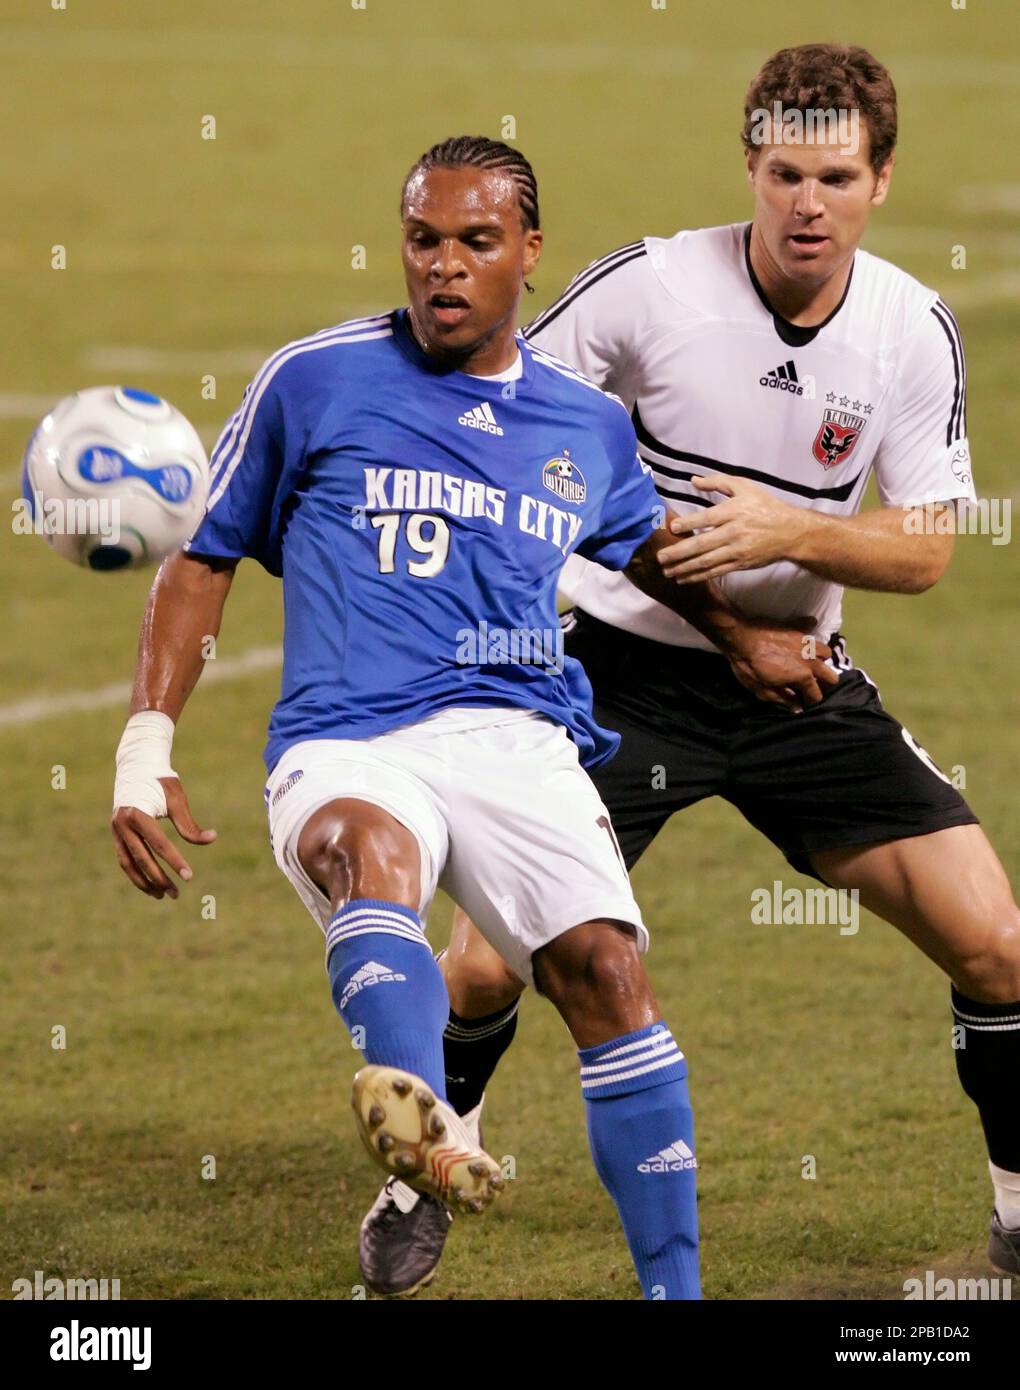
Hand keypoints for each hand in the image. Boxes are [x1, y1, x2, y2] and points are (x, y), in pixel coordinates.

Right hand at [111, 778, 215, 899]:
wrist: (137, 766)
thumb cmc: (161, 781)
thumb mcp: (176, 799)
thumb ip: (189, 823)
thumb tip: (212, 838)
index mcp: (137, 813)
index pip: (159, 844)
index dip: (175, 861)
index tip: (189, 877)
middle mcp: (122, 824)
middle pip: (142, 858)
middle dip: (159, 878)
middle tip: (176, 894)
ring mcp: (116, 831)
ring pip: (128, 863)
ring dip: (144, 881)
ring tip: (162, 896)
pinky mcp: (116, 834)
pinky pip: (125, 859)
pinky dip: (136, 873)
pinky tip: (151, 884)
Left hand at [658, 475, 806, 581]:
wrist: (790, 531)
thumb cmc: (764, 506)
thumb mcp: (744, 486)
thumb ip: (718, 482)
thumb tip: (693, 480)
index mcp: (733, 511)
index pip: (707, 518)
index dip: (689, 524)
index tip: (672, 528)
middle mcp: (734, 532)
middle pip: (702, 544)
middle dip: (679, 552)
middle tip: (660, 557)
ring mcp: (736, 550)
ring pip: (706, 562)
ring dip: (684, 568)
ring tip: (666, 572)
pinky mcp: (739, 564)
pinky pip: (715, 572)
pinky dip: (698, 576)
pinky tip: (683, 578)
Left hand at [722, 621, 839, 711]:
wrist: (741, 638)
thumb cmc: (751, 668)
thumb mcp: (764, 691)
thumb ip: (783, 699)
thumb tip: (797, 707)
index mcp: (804, 677)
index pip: (816, 695)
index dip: (809, 701)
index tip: (802, 701)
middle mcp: (811, 660)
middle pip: (831, 676)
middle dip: (823, 683)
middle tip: (809, 684)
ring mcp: (806, 642)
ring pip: (826, 652)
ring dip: (819, 659)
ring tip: (807, 661)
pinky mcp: (797, 627)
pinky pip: (809, 624)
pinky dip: (808, 628)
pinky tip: (803, 633)